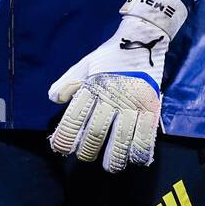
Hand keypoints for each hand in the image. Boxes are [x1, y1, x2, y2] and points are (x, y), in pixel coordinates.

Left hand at [47, 0, 187, 171]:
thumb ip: (69, 82)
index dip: (66, 136)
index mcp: (92, 86)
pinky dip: (140, 150)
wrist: (142, 39)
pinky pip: (146, 133)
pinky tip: (135, 160)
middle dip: (88, 149)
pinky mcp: (151, 106)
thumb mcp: (85, 64)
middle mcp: (111, 96)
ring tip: (110, 166)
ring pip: (121, 137)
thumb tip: (53, 99)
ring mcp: (132, 102)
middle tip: (85, 156)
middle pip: (96, 131)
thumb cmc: (110, 55)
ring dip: (114, 156)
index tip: (62, 148)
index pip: (75, 116)